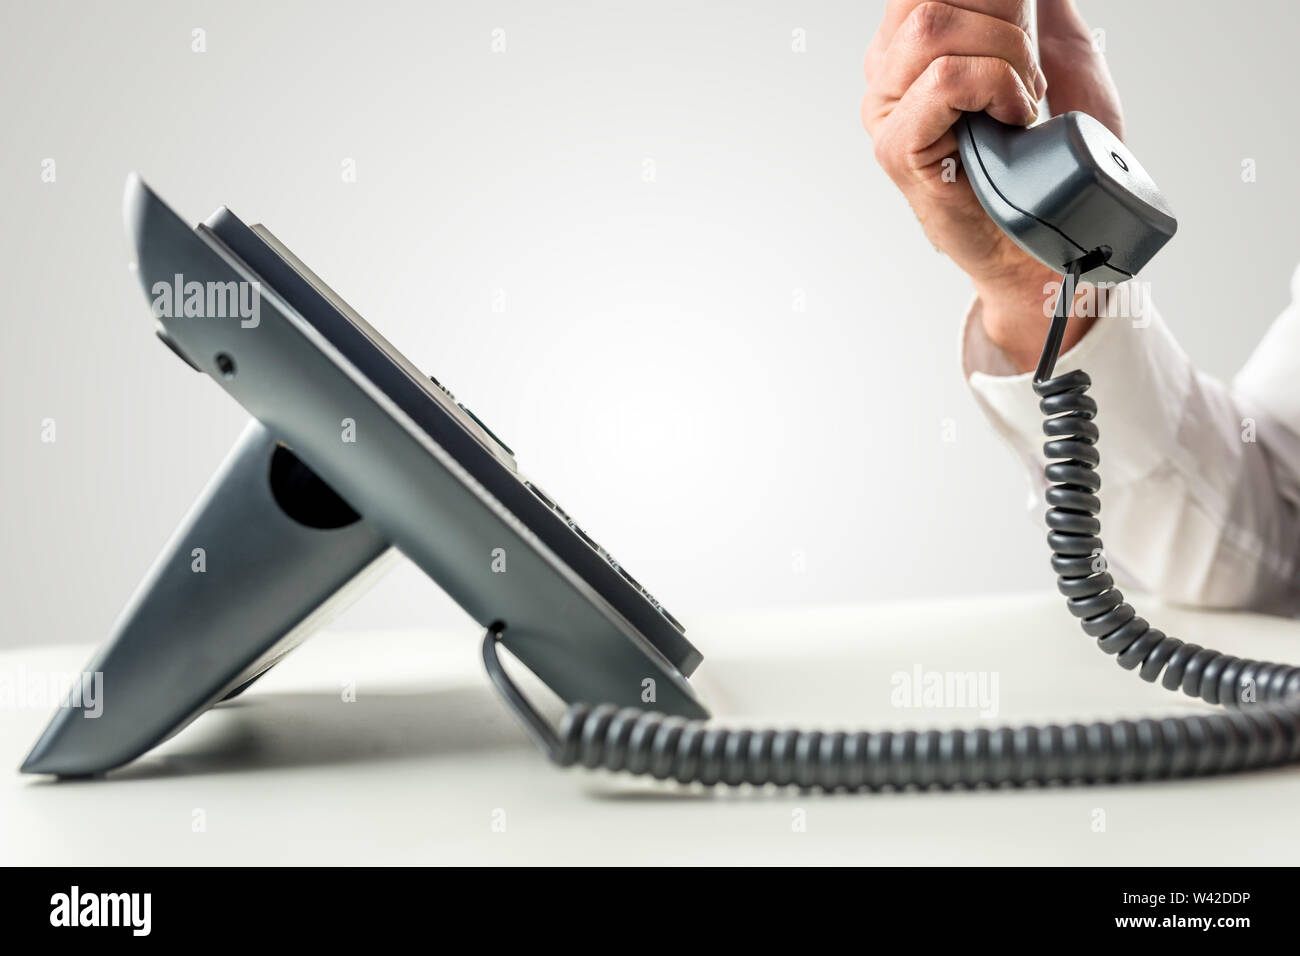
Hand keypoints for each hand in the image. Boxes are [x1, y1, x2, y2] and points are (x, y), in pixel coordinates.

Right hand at [862, 0, 1123, 370]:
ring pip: (933, 28)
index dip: (991, 0)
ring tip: (1022, 99)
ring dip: (1004, 55)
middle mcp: (886, 73)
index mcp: (910, 43)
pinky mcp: (896, 149)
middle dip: (1004, 20)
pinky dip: (995, 88)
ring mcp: (885, 112)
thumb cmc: (1049, 160)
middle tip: (1031, 72)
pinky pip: (944, 81)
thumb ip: (1028, 8)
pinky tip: (1012, 118)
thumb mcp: (1051, 52)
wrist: (1049, 239)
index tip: (1027, 27)